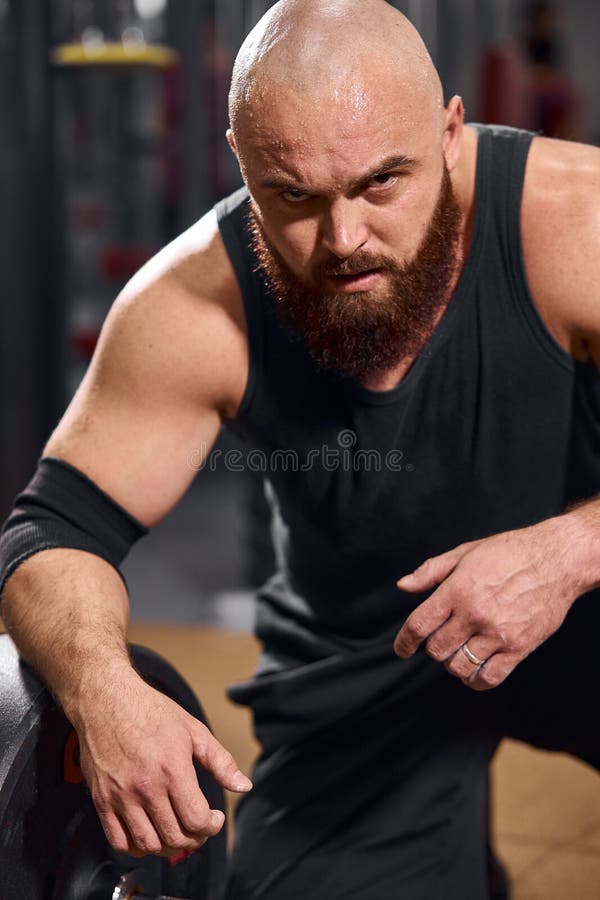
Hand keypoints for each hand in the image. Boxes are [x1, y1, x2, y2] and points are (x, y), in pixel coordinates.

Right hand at [76, 673, 251, 857]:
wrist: (107, 700)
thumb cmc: (150, 711)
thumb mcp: (193, 729)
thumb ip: (221, 761)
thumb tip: (243, 786)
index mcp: (172, 769)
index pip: (196, 820)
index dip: (211, 826)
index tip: (214, 818)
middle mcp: (145, 787)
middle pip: (175, 837)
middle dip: (195, 839)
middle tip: (199, 827)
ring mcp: (120, 796)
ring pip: (148, 845)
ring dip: (168, 847)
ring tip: (177, 832)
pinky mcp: (101, 800)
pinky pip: (118, 841)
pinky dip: (136, 848)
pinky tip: (149, 834)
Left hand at [393, 518, 585, 690]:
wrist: (556, 560)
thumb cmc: (509, 552)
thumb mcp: (464, 553)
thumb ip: (431, 571)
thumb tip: (404, 586)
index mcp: (458, 590)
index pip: (420, 625)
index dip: (404, 641)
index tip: (402, 649)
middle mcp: (475, 614)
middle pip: (437, 649)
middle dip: (433, 647)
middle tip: (441, 639)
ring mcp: (498, 634)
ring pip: (459, 666)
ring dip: (453, 663)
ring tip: (459, 650)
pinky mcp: (519, 648)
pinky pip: (489, 678)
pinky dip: (476, 680)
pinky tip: (474, 670)